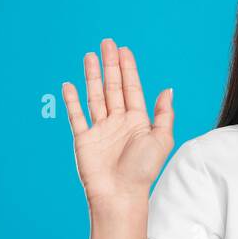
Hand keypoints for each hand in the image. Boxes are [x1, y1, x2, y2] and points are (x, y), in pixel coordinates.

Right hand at [62, 38, 173, 207]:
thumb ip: (164, 114)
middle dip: (110, 65)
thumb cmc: (143, 171)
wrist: (120, 195)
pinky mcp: (84, 139)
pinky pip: (77, 116)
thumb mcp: (161, 140)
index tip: (124, 50)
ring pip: (95, 96)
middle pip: (113, 87)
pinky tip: (70, 84)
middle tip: (107, 43)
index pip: (132, 88)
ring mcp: (100, 130)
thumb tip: (167, 89)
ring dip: (92, 76)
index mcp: (138, 121)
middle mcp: (118, 123)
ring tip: (90, 56)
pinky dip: (72, 100)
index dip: (128, 69)